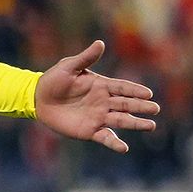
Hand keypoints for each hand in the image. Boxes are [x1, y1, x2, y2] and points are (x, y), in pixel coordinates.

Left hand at [35, 40, 158, 152]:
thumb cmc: (53, 80)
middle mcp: (104, 102)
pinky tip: (124, 148)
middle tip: (155, 109)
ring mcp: (98, 117)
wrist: (38, 99)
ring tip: (150, 125)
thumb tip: (100, 43)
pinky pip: (105, 137)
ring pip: (121, 120)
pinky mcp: (89, 130)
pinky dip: (114, 142)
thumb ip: (86, 58)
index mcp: (101, 85)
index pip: (123, 88)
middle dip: (141, 107)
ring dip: (135, 123)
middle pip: (126, 104)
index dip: (135, 90)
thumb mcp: (68, 66)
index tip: (148, 94)